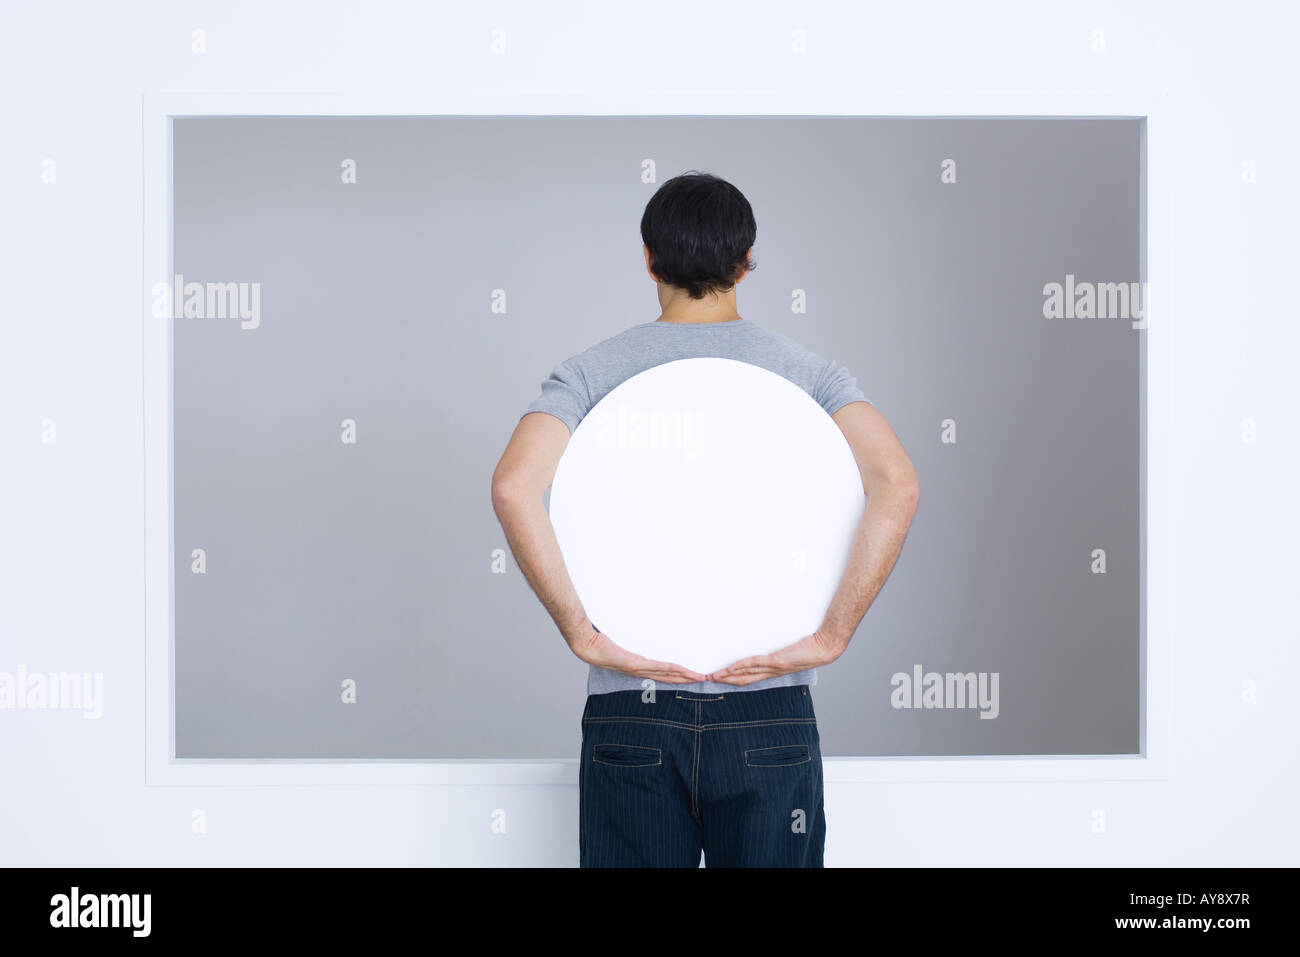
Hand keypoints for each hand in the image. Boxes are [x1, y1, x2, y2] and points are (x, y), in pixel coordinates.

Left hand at [569, 623, 709, 683]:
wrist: (588, 646)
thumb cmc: (602, 644)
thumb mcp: (621, 642)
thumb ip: (632, 640)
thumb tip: (641, 631)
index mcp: (639, 668)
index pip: (663, 675)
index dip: (679, 677)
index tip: (692, 676)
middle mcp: (641, 672)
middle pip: (669, 678)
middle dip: (687, 680)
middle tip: (704, 680)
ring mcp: (639, 669)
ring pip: (668, 675)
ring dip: (685, 677)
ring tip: (700, 678)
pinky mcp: (636, 664)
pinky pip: (659, 668)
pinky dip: (673, 670)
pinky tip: (684, 671)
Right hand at [707, 629, 846, 685]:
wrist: (825, 648)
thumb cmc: (811, 648)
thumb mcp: (793, 651)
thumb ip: (781, 651)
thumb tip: (772, 648)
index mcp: (774, 673)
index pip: (749, 679)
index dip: (733, 681)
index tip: (719, 679)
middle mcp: (772, 673)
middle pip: (743, 680)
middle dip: (726, 681)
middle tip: (709, 680)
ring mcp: (773, 668)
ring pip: (746, 675)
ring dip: (728, 676)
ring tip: (714, 676)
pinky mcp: (777, 660)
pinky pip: (755, 665)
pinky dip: (741, 667)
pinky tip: (729, 668)